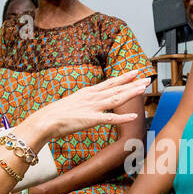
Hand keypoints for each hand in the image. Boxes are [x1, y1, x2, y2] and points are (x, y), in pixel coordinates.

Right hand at [24, 70, 149, 140]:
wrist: (45, 121)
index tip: (135, 73)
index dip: (124, 78)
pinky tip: (134, 116)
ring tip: (144, 89)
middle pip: (117, 88)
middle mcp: (92, 97)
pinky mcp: (91, 120)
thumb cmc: (56, 114)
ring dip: (131, 93)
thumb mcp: (73, 103)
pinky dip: (123, 118)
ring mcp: (92, 107)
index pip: (110, 83)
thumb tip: (90, 103)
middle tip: (147, 78)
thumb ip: (84, 102)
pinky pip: (110, 119)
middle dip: (133, 83)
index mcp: (88, 92)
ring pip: (116, 99)